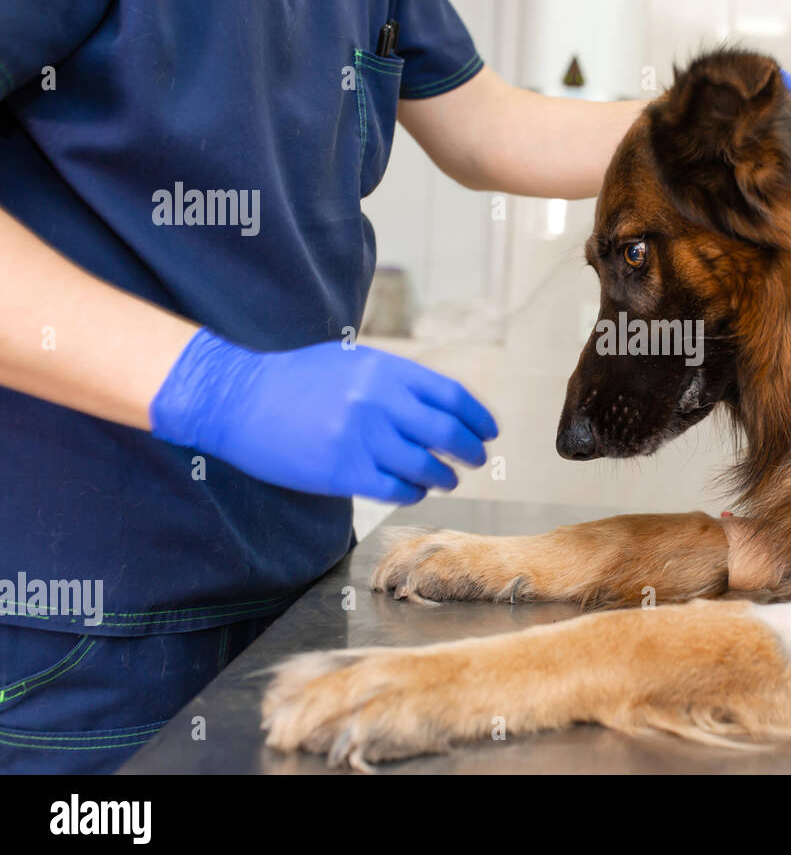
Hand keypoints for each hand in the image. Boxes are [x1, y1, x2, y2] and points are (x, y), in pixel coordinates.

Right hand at [150, 329, 497, 503]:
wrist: (237, 398)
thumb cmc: (297, 379)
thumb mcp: (353, 362)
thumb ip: (397, 381)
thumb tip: (444, 405)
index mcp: (387, 371)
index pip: (453, 397)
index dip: (478, 418)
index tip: (489, 432)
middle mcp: (380, 403)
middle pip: (449, 434)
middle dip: (470, 450)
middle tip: (475, 459)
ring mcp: (363, 439)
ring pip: (427, 467)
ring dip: (444, 476)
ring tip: (447, 478)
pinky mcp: (343, 472)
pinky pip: (397, 489)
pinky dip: (414, 492)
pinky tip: (413, 488)